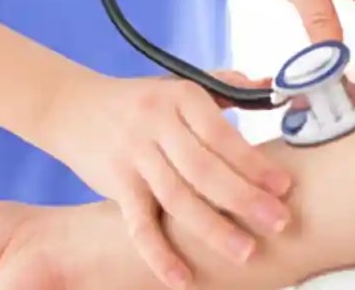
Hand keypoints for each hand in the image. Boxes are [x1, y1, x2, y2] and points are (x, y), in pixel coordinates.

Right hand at [42, 72, 292, 289]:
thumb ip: (224, 87)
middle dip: (244, 199)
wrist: (71, 105)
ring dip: (213, 229)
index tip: (284, 186)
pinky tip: (182, 278)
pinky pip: (139, 224)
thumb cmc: (138, 100)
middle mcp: (158, 124)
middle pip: (204, 168)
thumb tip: (269, 87)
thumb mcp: (178, 84)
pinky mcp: (115, 184)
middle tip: (279, 222)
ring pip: (177, 198)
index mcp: (181, 98)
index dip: (254, 162)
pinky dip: (158, 254)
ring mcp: (135, 156)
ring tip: (245, 252)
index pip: (222, 134)